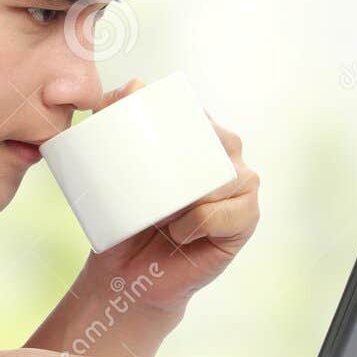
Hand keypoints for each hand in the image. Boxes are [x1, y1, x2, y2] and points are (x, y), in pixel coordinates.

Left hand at [81, 78, 259, 310]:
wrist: (127, 273)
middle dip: (180, 154)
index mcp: (200, 135)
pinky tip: (178, 233)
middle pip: (216, 138)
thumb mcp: (109, 169)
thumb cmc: (122, 217)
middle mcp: (228, 154)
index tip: (133, 124)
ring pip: (222, 174)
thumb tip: (134, 84)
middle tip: (145, 182)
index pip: (193, 112)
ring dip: (187, 194)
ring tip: (158, 216)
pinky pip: (224, 213)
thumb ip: (112, 121)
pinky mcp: (246, 220)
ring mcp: (242, 186)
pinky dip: (197, 222)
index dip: (168, 114)